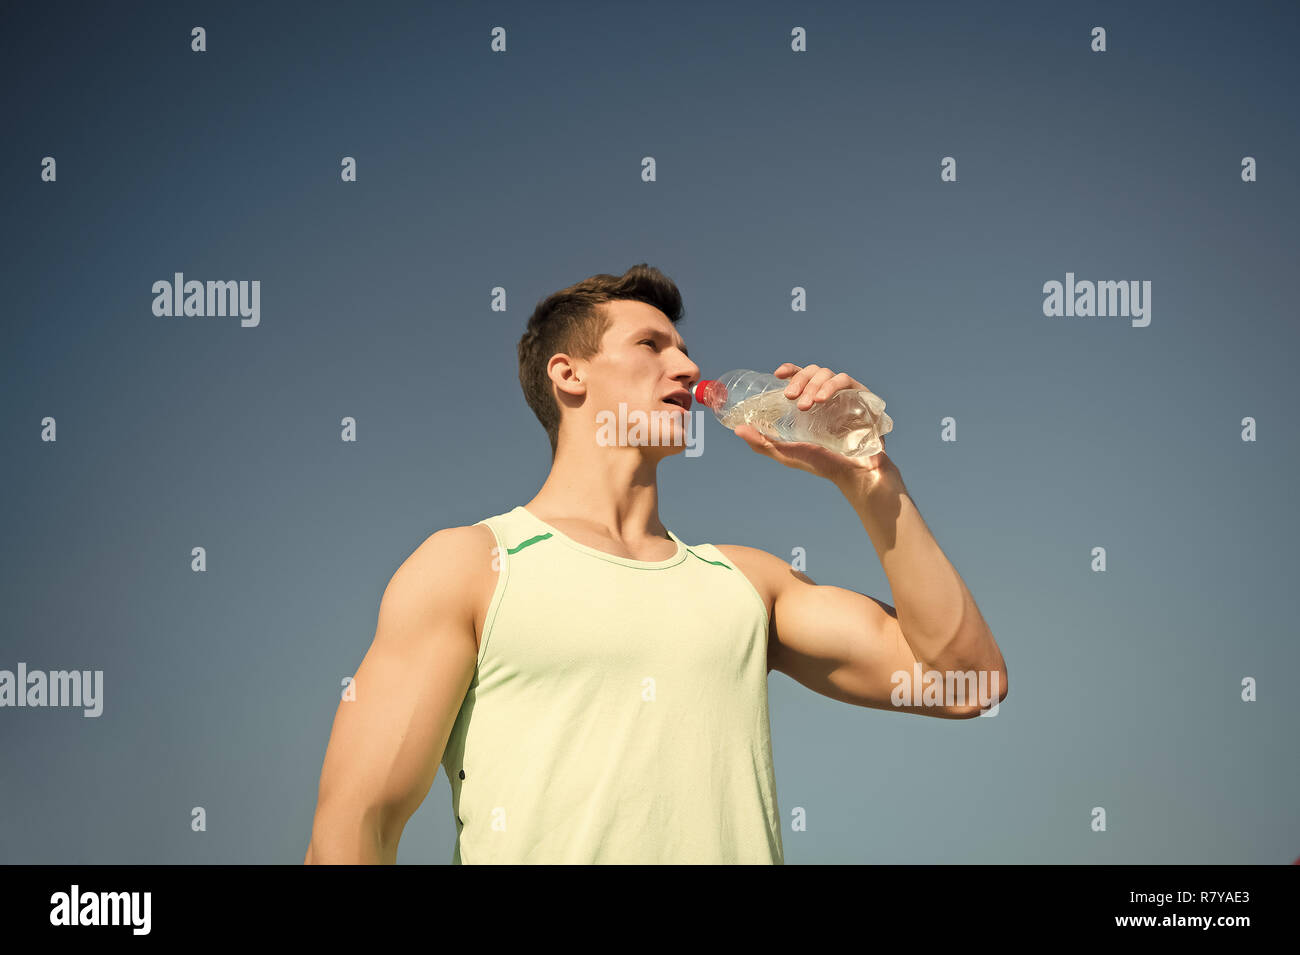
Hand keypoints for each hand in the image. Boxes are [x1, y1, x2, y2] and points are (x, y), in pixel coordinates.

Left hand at [733, 362, 891, 485]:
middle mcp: (828, 394)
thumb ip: (763, 442)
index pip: (800, 376)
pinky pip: (845, 380)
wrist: (854, 474)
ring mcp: (845, 394)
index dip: (790, 370)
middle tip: (790, 396)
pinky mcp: (862, 396)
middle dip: (799, 380)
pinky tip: (821, 400)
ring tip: (806, 405)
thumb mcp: (787, 453)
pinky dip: (831, 386)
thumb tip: (736, 430)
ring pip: (826, 373)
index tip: (777, 374)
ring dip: (813, 385)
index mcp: (811, 401)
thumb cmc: (823, 464)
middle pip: (812, 371)